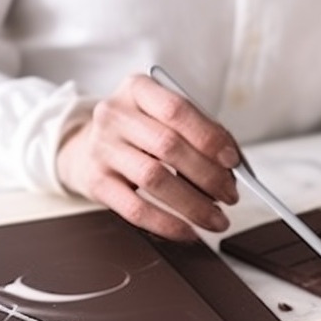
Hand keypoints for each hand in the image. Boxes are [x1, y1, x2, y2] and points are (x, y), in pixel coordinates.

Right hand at [56, 73, 239, 240]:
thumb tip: (233, 166)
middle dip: (208, 176)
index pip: (177, 110)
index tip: (233, 162)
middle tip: (230, 195)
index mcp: (137, 89)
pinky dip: (167, 224)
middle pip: (168, 146)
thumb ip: (200, 133)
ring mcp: (102, 148)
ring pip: (154, 179)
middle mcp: (115, 114)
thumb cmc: (140, 131)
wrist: (86, 146)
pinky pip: (135, 209)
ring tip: (216, 219)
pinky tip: (189, 232)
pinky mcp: (96, 181)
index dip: (209, 137)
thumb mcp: (164, 117)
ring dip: (193, 205)